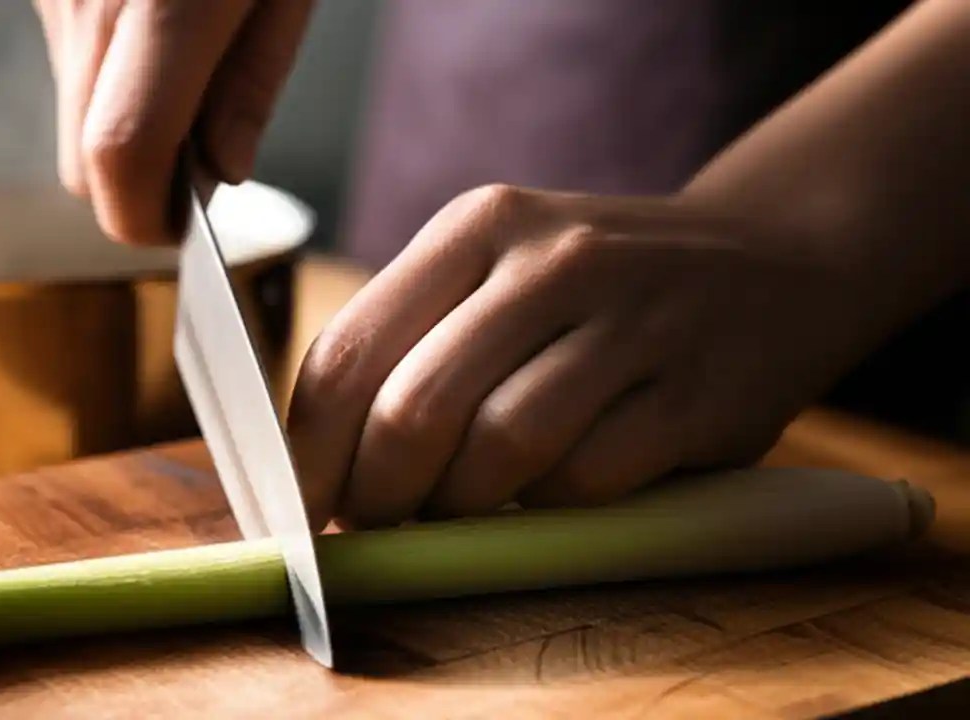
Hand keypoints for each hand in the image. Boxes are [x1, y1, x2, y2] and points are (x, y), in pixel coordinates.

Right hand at [33, 0, 313, 242]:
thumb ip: (253, 79)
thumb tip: (225, 172)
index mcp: (164, 2)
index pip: (124, 153)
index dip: (148, 216)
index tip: (186, 233)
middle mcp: (88, 2)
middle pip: (84, 164)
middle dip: (139, 188)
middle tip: (203, 157)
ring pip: (71, 120)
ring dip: (123, 128)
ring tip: (189, 69)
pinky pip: (68, 67)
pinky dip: (110, 79)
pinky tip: (156, 30)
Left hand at [288, 185, 877, 529]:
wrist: (774, 260)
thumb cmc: (602, 287)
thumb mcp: (503, 270)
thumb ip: (415, 344)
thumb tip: (322, 468)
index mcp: (479, 225)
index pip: (349, 349)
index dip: (310, 450)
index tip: (299, 506)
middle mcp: (552, 260)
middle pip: (415, 409)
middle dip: (379, 492)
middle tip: (377, 521)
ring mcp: (632, 323)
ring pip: (501, 448)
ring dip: (463, 505)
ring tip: (461, 505)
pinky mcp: (696, 394)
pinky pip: (587, 480)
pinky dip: (551, 508)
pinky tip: (552, 491)